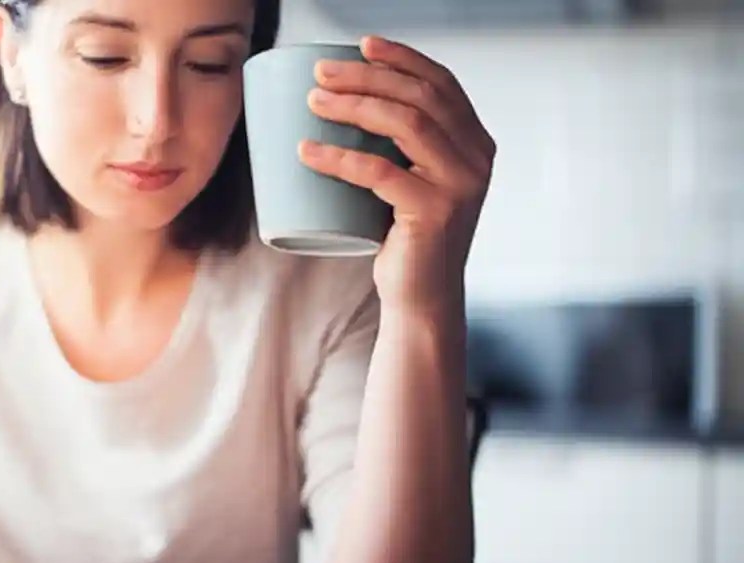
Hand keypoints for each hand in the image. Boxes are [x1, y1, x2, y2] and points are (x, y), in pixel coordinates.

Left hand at [299, 35, 495, 314]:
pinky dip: (339, 159)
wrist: (419, 297)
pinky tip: (307, 152)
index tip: (360, 45)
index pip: (442, 84)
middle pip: (421, 97)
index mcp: (474, 143)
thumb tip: (338, 104)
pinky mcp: (435, 213)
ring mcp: (460, 185)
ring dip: (354, 106)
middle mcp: (476, 158)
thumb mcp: (409, 182)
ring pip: (406, 124)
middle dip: (367, 77)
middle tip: (320, 75)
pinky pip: (381, 173)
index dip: (402, 58)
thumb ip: (398, 148)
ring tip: (312, 102)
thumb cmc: (403, 238)